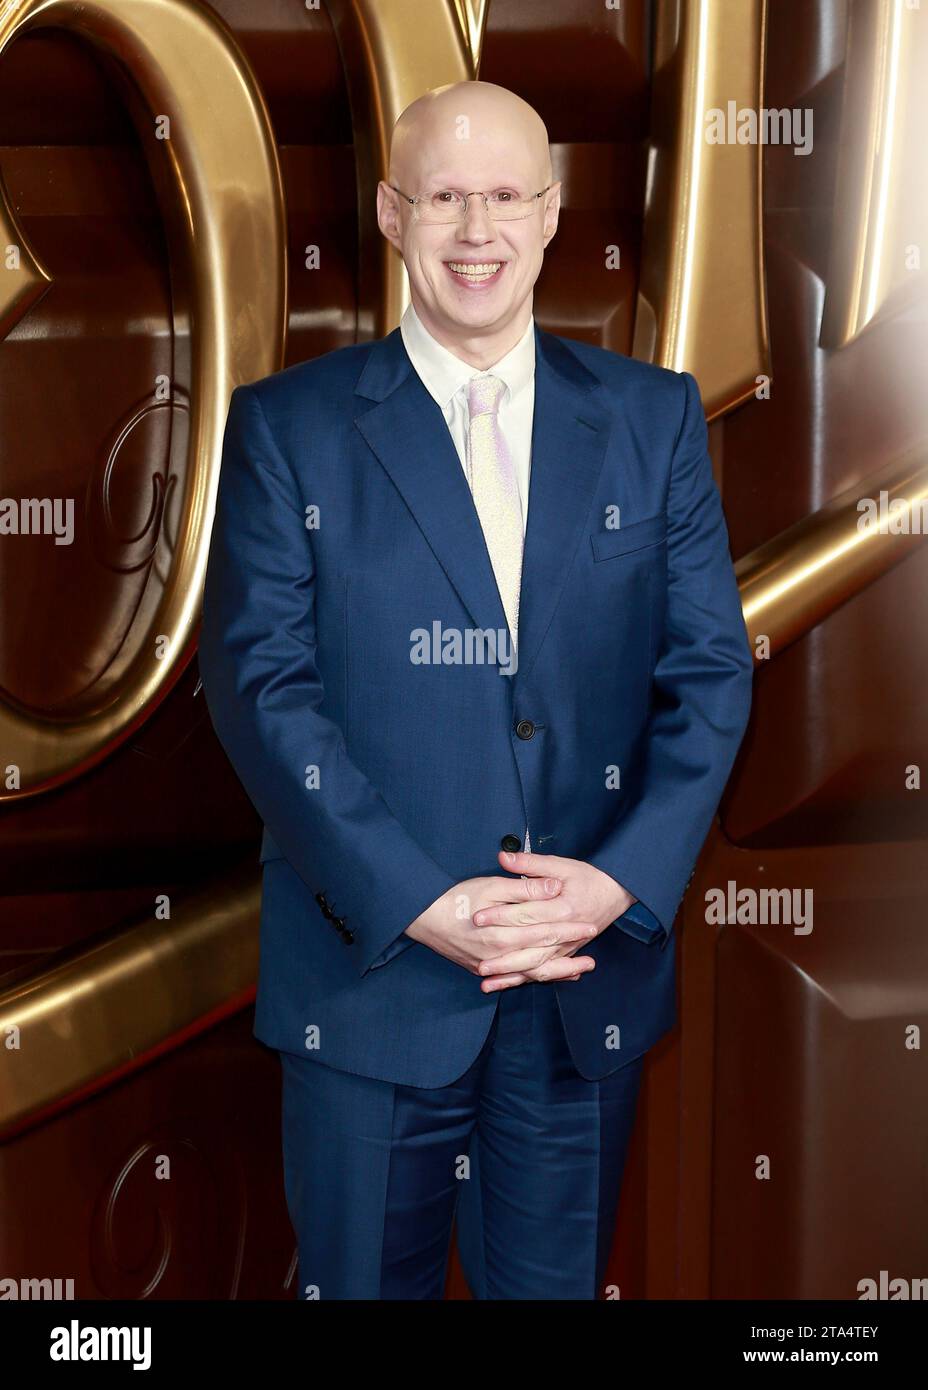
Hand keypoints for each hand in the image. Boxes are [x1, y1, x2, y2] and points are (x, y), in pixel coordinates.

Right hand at [405, 873, 597, 977]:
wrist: (421, 918)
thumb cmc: (454, 898)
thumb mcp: (490, 886)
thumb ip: (524, 888)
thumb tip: (554, 887)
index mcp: (503, 932)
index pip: (544, 931)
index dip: (569, 928)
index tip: (590, 924)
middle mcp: (500, 954)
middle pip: (543, 954)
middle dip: (570, 949)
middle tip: (592, 944)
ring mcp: (491, 965)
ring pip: (532, 972)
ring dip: (559, 971)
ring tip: (582, 970)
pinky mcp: (482, 969)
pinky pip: (515, 978)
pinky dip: (535, 977)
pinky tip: (551, 977)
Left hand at [472, 851, 636, 991]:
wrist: (618, 893)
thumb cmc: (590, 878)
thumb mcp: (562, 865)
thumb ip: (531, 863)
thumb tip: (504, 857)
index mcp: (563, 908)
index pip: (526, 913)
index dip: (500, 915)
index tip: (477, 918)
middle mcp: (567, 932)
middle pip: (529, 947)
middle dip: (502, 955)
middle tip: (478, 960)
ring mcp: (568, 947)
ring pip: (537, 966)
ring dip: (511, 975)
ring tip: (486, 980)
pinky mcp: (567, 954)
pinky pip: (545, 972)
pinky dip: (525, 979)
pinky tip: (505, 985)